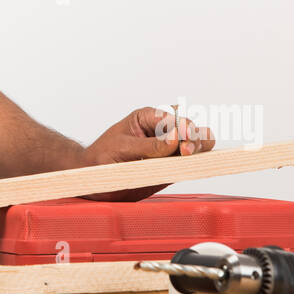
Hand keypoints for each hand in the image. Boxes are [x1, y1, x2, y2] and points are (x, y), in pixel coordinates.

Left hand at [77, 106, 215, 202]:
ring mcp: (169, 149)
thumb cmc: (102, 156)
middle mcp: (163, 130)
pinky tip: (197, 164)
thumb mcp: (122, 147)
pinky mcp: (172, 166)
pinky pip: (192, 162)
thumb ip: (150, 145)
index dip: (181, 125)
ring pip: (197, 142)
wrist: (93, 177)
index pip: (173, 116)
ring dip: (200, 147)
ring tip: (188, 156)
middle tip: (186, 151)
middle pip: (190, 126)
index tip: (182, 137)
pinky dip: (199, 162)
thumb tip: (175, 139)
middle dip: (194, 136)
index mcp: (149, 117)